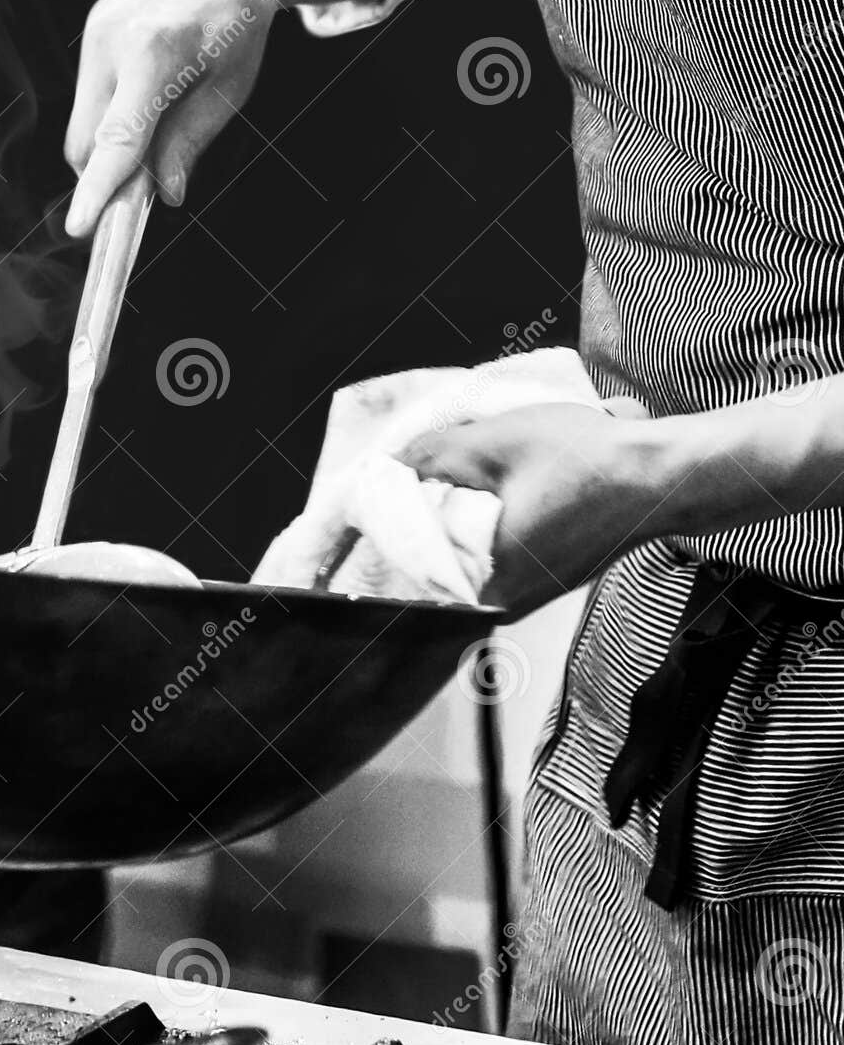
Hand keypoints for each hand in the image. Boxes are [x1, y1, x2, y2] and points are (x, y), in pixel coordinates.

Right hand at [64, 0, 406, 236]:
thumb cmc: (235, 21)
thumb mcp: (229, 89)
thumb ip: (190, 142)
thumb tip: (164, 195)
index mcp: (155, 51)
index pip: (118, 137)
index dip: (98, 188)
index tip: (79, 228)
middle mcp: (113, 38)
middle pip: (88, 141)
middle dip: (108, 174)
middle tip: (148, 186)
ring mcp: (95, 33)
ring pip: (83, 125)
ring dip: (110, 146)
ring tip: (160, 124)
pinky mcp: (90, 34)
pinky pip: (88, 101)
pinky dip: (110, 120)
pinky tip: (147, 100)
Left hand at [395, 402, 663, 616]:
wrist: (668, 475)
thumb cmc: (590, 462)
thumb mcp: (494, 443)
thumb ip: (432, 454)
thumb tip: (394, 461)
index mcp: (485, 583)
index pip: (409, 566)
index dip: (388, 528)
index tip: (375, 500)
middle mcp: (506, 601)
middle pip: (435, 564)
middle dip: (418, 522)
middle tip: (405, 483)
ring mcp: (532, 591)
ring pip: (468, 557)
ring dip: (452, 521)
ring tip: (440, 481)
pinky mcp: (551, 575)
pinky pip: (498, 554)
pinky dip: (485, 525)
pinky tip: (486, 491)